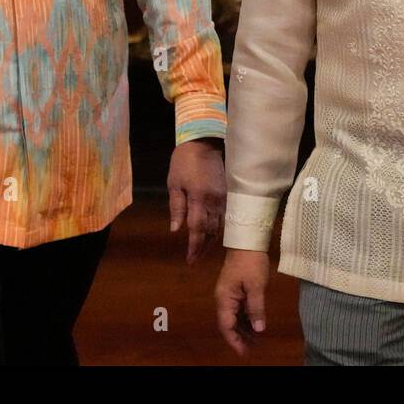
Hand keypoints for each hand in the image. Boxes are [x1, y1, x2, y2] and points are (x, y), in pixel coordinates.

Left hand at [166, 136, 224, 263]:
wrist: (204, 143)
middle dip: (203, 247)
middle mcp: (214, 201)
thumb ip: (176, 207)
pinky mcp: (229, 193)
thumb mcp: (174, 184)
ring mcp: (224, 197)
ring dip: (212, 240)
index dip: (194, 246)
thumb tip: (175, 230)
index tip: (190, 260)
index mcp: (198, 198)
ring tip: (203, 250)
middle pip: (211, 231)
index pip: (197, 229)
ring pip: (220, 225)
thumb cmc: (184, 162)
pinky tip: (214, 233)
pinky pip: (225, 216)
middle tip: (196, 259)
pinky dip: (219, 227)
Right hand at [215, 248, 269, 355]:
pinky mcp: (236, 289)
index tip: (244, 352)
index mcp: (224, 298)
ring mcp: (229, 293)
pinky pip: (239, 308)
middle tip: (254, 348)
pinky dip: (246, 318)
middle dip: (240, 337)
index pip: (226, 326)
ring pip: (234, 317)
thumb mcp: (256, 286)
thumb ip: (256, 308)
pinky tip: (255, 324)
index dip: (235, 340)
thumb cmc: (251, 262)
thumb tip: (258, 329)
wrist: (247, 239)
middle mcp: (223, 298)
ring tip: (256, 340)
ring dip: (244, 328)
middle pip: (229, 323)